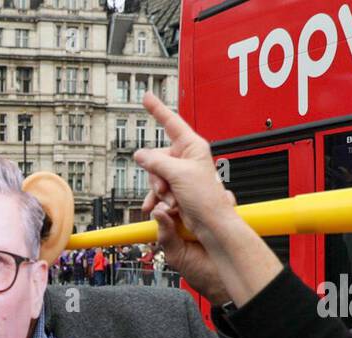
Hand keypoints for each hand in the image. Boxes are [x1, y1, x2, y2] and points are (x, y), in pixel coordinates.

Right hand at [134, 92, 242, 302]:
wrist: (211, 225)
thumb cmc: (206, 199)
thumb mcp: (178, 174)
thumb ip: (156, 162)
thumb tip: (141, 155)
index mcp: (192, 147)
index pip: (172, 123)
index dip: (158, 110)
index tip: (147, 98)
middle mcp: (187, 159)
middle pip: (157, 157)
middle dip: (156, 175)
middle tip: (166, 188)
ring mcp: (181, 175)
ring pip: (155, 176)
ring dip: (157, 191)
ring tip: (170, 201)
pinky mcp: (177, 191)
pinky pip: (158, 190)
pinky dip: (158, 200)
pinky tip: (162, 208)